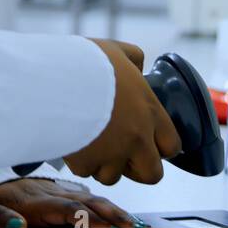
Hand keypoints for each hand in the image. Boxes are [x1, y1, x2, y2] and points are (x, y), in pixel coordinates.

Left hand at [0, 178, 147, 227]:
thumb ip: (0, 219)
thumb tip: (17, 225)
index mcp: (33, 201)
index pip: (66, 210)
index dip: (87, 218)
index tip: (106, 227)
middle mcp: (50, 193)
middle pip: (87, 202)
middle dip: (112, 214)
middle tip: (132, 227)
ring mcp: (58, 191)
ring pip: (91, 198)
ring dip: (114, 210)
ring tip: (133, 223)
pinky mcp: (61, 192)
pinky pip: (86, 197)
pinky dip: (105, 206)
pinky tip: (119, 215)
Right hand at [63, 40, 182, 185]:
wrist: (55, 81)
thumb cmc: (88, 63)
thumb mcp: (118, 51)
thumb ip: (135, 60)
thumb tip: (137, 68)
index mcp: (150, 111)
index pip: (172, 145)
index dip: (162, 146)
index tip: (151, 141)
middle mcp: (137, 138)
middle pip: (152, 174)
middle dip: (140, 168)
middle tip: (126, 156)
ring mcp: (112, 154)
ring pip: (113, 176)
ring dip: (105, 165)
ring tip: (93, 145)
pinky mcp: (86, 163)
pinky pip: (86, 171)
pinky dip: (81, 162)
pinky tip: (75, 142)